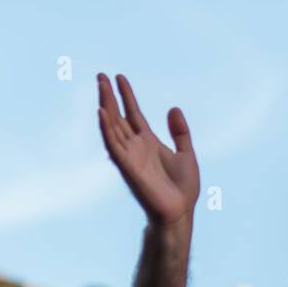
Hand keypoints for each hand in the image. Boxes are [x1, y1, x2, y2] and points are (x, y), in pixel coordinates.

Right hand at [97, 73, 198, 224]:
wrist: (180, 211)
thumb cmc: (183, 189)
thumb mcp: (186, 153)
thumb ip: (180, 132)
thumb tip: (173, 108)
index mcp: (149, 142)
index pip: (133, 114)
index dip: (126, 96)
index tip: (119, 77)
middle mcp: (136, 147)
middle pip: (119, 116)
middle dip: (110, 96)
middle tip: (101, 75)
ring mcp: (130, 156)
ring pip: (113, 126)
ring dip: (105, 106)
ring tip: (101, 86)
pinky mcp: (128, 166)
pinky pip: (114, 145)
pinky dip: (106, 129)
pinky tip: (101, 112)